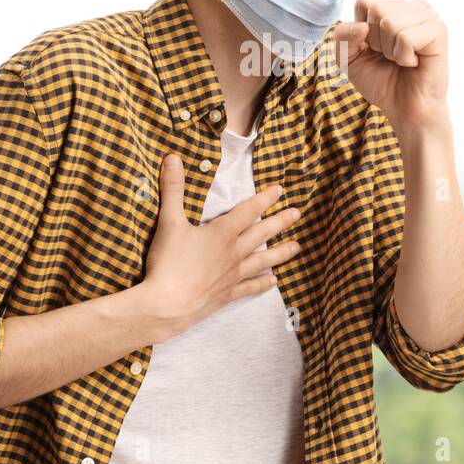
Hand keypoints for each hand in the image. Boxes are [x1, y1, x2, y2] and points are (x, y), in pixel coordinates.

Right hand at [140, 152, 301, 339]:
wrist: (166, 306)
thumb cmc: (167, 263)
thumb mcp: (169, 222)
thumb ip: (173, 189)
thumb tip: (172, 157)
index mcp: (221, 233)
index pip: (248, 210)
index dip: (264, 198)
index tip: (280, 189)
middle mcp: (232, 253)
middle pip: (261, 233)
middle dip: (280, 221)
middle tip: (298, 213)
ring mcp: (232, 276)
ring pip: (262, 261)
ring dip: (280, 253)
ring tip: (297, 247)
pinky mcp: (226, 295)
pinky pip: (249, 287)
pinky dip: (262, 284)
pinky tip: (274, 281)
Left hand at [332, 0, 450, 133]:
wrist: (405, 108)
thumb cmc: (381, 81)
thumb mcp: (348, 58)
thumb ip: (342, 37)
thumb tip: (362, 26)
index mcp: (392, 7)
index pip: (364, 2)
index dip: (362, 32)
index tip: (375, 49)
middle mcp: (412, 6)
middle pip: (376, 10)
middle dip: (377, 41)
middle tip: (392, 57)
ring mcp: (427, 16)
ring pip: (390, 22)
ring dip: (391, 51)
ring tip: (404, 60)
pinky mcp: (438, 31)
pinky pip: (406, 37)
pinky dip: (403, 56)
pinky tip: (414, 63)